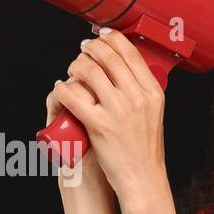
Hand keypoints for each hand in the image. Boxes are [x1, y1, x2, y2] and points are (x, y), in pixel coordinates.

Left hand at [49, 28, 169, 202]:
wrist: (142, 178)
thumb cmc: (145, 149)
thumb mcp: (154, 113)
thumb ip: (143, 92)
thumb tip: (126, 71)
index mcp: (152, 92)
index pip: (131, 54)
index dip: (112, 39)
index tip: (101, 36)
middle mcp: (137, 98)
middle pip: (109, 58)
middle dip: (91, 48)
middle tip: (82, 49)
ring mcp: (118, 111)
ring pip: (90, 73)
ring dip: (76, 65)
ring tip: (72, 69)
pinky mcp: (100, 126)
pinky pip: (74, 98)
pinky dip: (63, 88)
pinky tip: (60, 87)